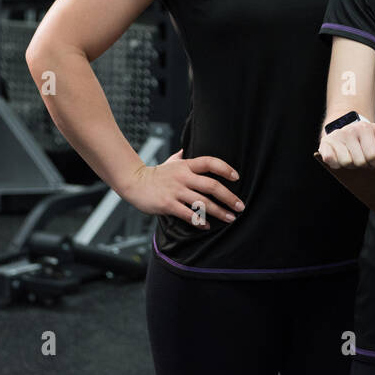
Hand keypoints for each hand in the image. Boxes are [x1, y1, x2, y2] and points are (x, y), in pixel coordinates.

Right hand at [122, 148, 242, 228]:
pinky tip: (206, 226)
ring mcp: (176, 191)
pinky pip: (187, 215)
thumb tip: (187, 149)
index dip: (225, 168)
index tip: (237, 177)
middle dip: (229, 197)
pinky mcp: (167, 205)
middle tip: (240, 206)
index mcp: (186, 165)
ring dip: (219, 212)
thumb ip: (181, 157)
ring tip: (230, 218)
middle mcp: (183, 177)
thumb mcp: (170, 162)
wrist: (133, 183)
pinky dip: (199, 221)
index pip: (210, 162)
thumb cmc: (155, 174)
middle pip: (212, 186)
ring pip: (202, 203)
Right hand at [318, 108, 374, 169]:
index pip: (374, 156)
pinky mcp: (325, 145)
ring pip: (346, 163)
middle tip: (364, 160)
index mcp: (364, 129)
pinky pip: (331, 161)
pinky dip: (336, 164)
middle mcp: (349, 132)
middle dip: (363, 164)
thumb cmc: (363, 134)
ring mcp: (336, 138)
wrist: (342, 127)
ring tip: (353, 158)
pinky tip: (340, 158)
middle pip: (360, 162)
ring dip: (350, 165)